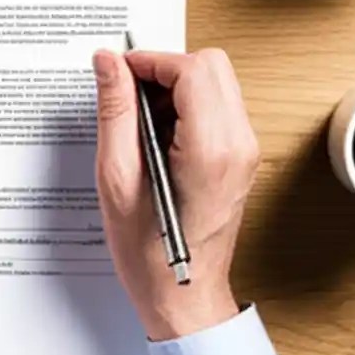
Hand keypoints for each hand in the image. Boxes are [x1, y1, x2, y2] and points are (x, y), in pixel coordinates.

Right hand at [92, 48, 258, 340]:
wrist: (183, 292)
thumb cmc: (149, 251)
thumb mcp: (116, 178)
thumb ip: (114, 112)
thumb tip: (109, 64)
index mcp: (210, 150)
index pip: (192, 69)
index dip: (150, 61)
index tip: (119, 72)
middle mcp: (238, 145)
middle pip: (210, 66)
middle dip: (164, 69)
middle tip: (128, 96)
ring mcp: (245, 150)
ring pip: (215, 82)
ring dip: (174, 88)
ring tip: (140, 125)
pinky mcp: (241, 156)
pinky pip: (217, 106)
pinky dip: (185, 107)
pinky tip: (158, 137)